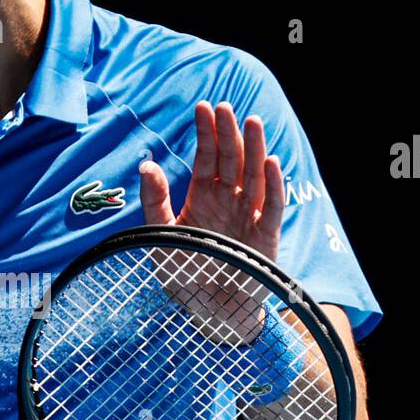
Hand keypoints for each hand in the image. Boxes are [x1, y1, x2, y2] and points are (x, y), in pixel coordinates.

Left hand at [139, 103, 283, 342]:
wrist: (207, 313)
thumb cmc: (183, 275)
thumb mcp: (158, 235)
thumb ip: (154, 201)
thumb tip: (145, 165)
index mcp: (204, 197)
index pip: (207, 158)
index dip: (206, 134)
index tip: (203, 107)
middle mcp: (229, 201)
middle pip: (232, 160)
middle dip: (229, 133)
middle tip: (225, 106)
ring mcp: (250, 216)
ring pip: (255, 175)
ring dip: (254, 149)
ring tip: (252, 121)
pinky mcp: (267, 237)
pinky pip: (272, 207)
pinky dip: (274, 185)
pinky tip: (271, 162)